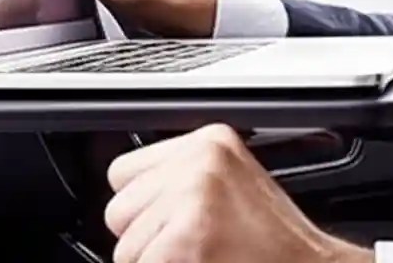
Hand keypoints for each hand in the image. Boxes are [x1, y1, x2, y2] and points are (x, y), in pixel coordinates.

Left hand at [104, 124, 371, 262]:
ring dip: (154, 260)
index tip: (170, 220)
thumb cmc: (274, 241)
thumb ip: (183, 176)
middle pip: (118, 210)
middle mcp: (199, 161)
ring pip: (124, 248)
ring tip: (201, 256)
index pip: (124, 172)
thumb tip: (130, 195)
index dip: (144, 206)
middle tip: (193, 245)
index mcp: (210, 141)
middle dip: (145, 237)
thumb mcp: (232, 183)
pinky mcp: (186, 238)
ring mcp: (193, 197)